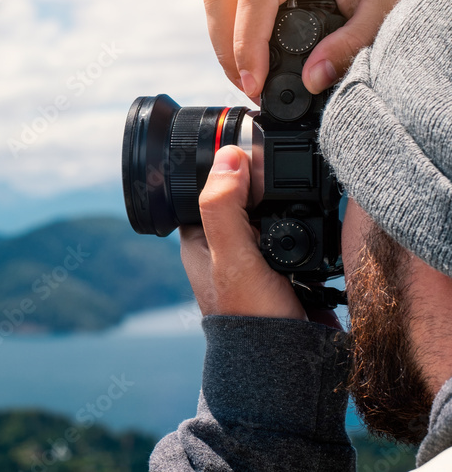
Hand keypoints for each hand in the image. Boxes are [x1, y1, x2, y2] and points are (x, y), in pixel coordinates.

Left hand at [179, 145, 305, 319]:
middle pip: (246, 198)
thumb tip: (227, 156)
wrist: (289, 364)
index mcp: (200, 239)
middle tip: (288, 182)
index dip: (233, 167)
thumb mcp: (234, 254)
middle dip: (267, 188)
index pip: (211, 186)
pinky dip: (309, 231)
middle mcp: (224, 247)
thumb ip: (224, 206)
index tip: (257, 155)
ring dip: (292, 207)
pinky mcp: (285, 271)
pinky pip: (297, 238)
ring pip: (274, 215)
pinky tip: (318, 229)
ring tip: (304, 203)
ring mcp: (255, 260)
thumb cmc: (250, 316)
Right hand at [204, 0, 451, 97]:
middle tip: (249, 86)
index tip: (254, 83)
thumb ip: (345, 49)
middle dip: (228, 46)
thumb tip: (309, 82)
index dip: (247, 45)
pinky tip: (252, 54)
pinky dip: (235, 26)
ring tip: (250, 76)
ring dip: (226, 38)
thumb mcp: (382, 14)